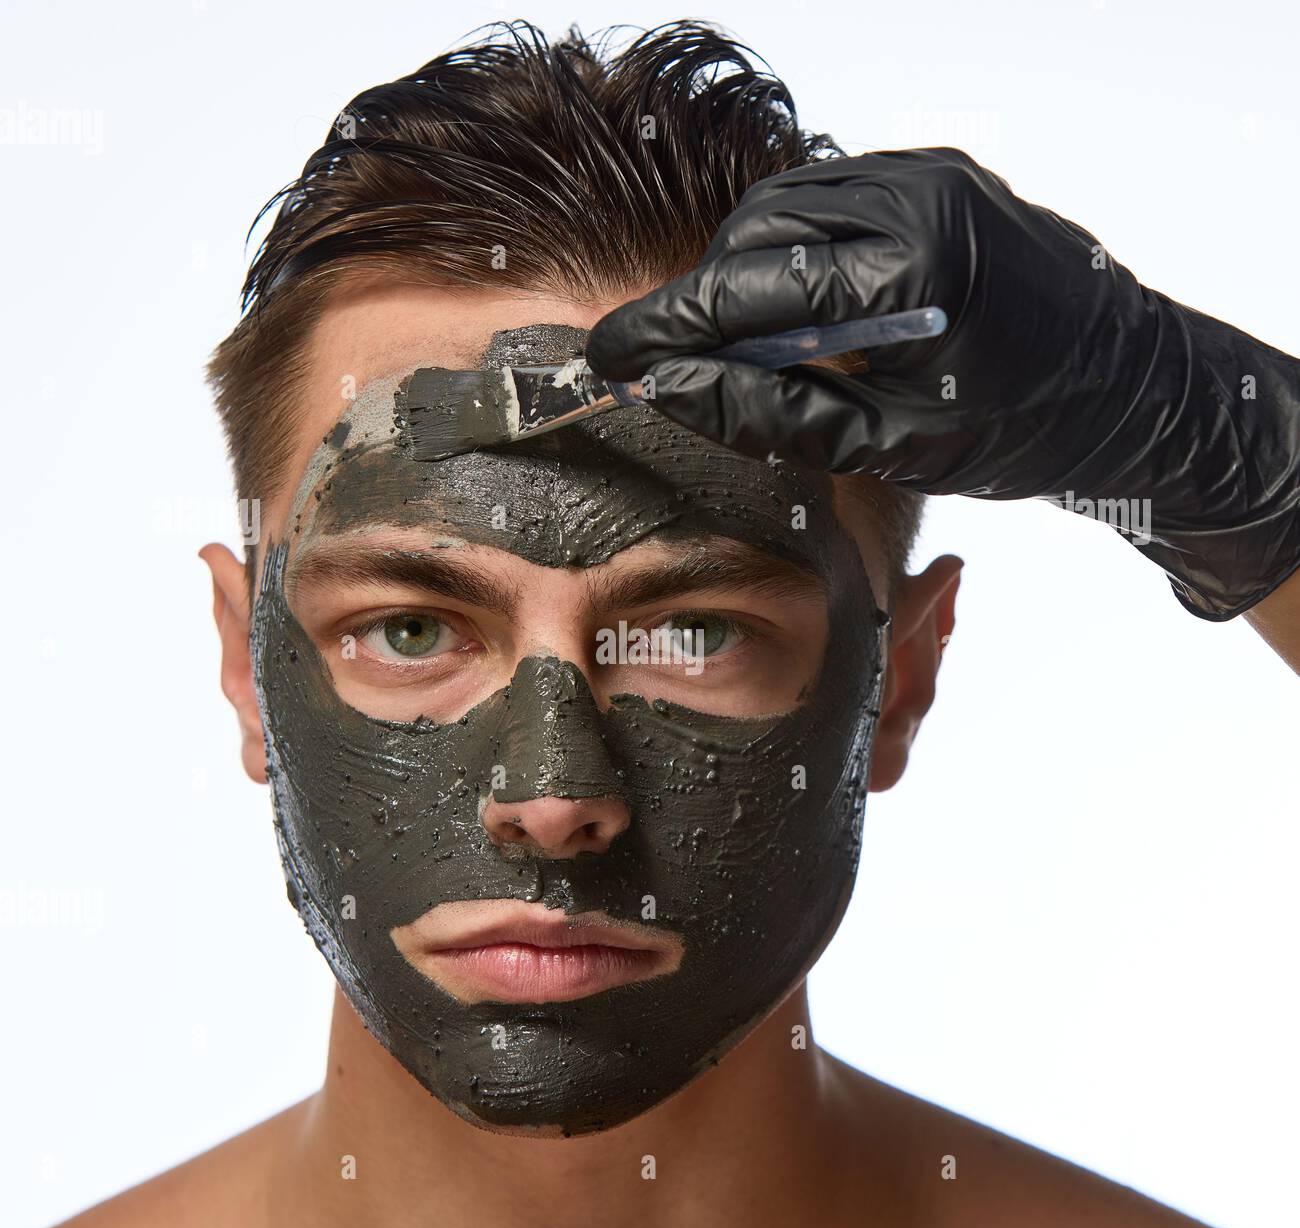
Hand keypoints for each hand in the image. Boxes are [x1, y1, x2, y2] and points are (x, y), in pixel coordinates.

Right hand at [585, 147, 1299, 619]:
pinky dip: (798, 251)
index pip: (750, 289)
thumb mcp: (894, 447)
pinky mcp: (940, 175)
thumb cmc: (1027, 432)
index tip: (610, 359)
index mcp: (914, 269)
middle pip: (758, 233)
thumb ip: (774, 416)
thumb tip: (671, 392)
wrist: (1135, 389)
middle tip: (687, 371)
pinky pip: (833, 197)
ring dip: (750, 274)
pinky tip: (808, 311)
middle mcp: (919, 195)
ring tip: (754, 350)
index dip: (668, 327)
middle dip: (710, 302)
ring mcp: (932, 175)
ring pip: (787, 206)